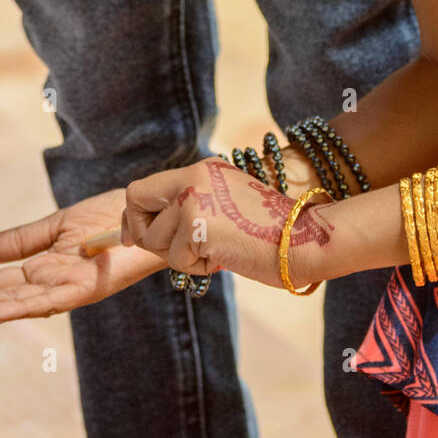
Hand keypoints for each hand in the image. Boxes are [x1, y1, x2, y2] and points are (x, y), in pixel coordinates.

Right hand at [0, 186, 164, 324]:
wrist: (152, 211)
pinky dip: (20, 311)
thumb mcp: (58, 225)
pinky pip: (49, 304)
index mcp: (43, 272)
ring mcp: (69, 290)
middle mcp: (52, 287)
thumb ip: (21, 241)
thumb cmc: (113, 218)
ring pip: (17, 304)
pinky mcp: (87, 288)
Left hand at [122, 157, 337, 290]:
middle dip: (148, 236)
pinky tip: (222, 257)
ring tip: (215, 251)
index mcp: (200, 170)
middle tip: (179, 251)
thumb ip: (190, 206)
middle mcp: (193, 178)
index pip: (142, 188)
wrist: (304, 239)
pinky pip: (177, 259)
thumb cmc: (268, 231)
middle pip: (137, 207)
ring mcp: (194, 200)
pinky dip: (197, 267)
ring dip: (181, 256)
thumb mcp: (224, 205)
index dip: (134, 216)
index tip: (134, 235)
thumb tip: (142, 228)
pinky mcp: (199, 226)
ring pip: (157, 240)